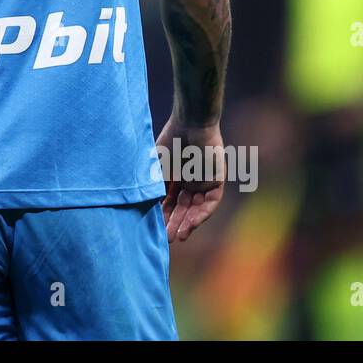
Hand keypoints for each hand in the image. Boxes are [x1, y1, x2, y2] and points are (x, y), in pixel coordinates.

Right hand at [155, 115, 225, 242]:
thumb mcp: (157, 169)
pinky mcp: (216, 180)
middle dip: (175, 223)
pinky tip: (191, 224)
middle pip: (183, 207)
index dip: (163, 216)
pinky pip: (210, 202)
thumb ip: (154, 187)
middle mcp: (189, 180)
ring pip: (196, 208)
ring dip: (187, 223)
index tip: (156, 231)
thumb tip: (146, 210)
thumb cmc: (171, 141)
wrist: (190, 123)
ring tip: (178, 237)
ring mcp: (203, 181)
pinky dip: (201, 214)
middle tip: (167, 240)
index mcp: (174, 176)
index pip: (169, 201)